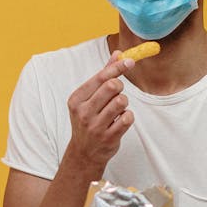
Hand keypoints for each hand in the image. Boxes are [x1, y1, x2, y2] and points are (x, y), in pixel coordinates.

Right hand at [65, 51, 135, 169]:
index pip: (100, 77)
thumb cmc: (88, 119)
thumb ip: (103, 76)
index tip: (130, 61)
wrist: (84, 153)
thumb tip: (118, 54)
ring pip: (121, 101)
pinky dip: (128, 116)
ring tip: (117, 109)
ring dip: (124, 103)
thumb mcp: (89, 98)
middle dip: (119, 87)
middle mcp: (83, 112)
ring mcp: (95, 126)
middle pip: (111, 86)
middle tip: (117, 93)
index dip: (117, 67)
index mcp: (77, 99)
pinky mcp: (108, 137)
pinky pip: (128, 118)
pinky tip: (120, 120)